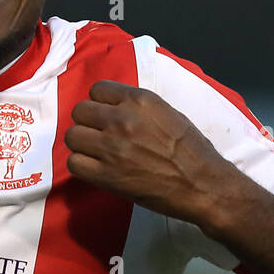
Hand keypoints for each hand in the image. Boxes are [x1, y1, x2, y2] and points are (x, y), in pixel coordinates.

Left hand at [64, 79, 241, 226]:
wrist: (202, 184)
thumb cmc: (192, 149)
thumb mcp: (168, 113)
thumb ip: (138, 107)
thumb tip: (114, 107)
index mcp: (139, 100)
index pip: (97, 89)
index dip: (100, 103)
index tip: (106, 115)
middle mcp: (122, 120)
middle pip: (80, 111)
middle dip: (88, 122)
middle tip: (99, 135)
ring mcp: (111, 147)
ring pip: (72, 136)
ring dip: (81, 144)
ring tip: (96, 152)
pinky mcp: (106, 175)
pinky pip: (74, 163)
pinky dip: (82, 166)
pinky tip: (95, 168)